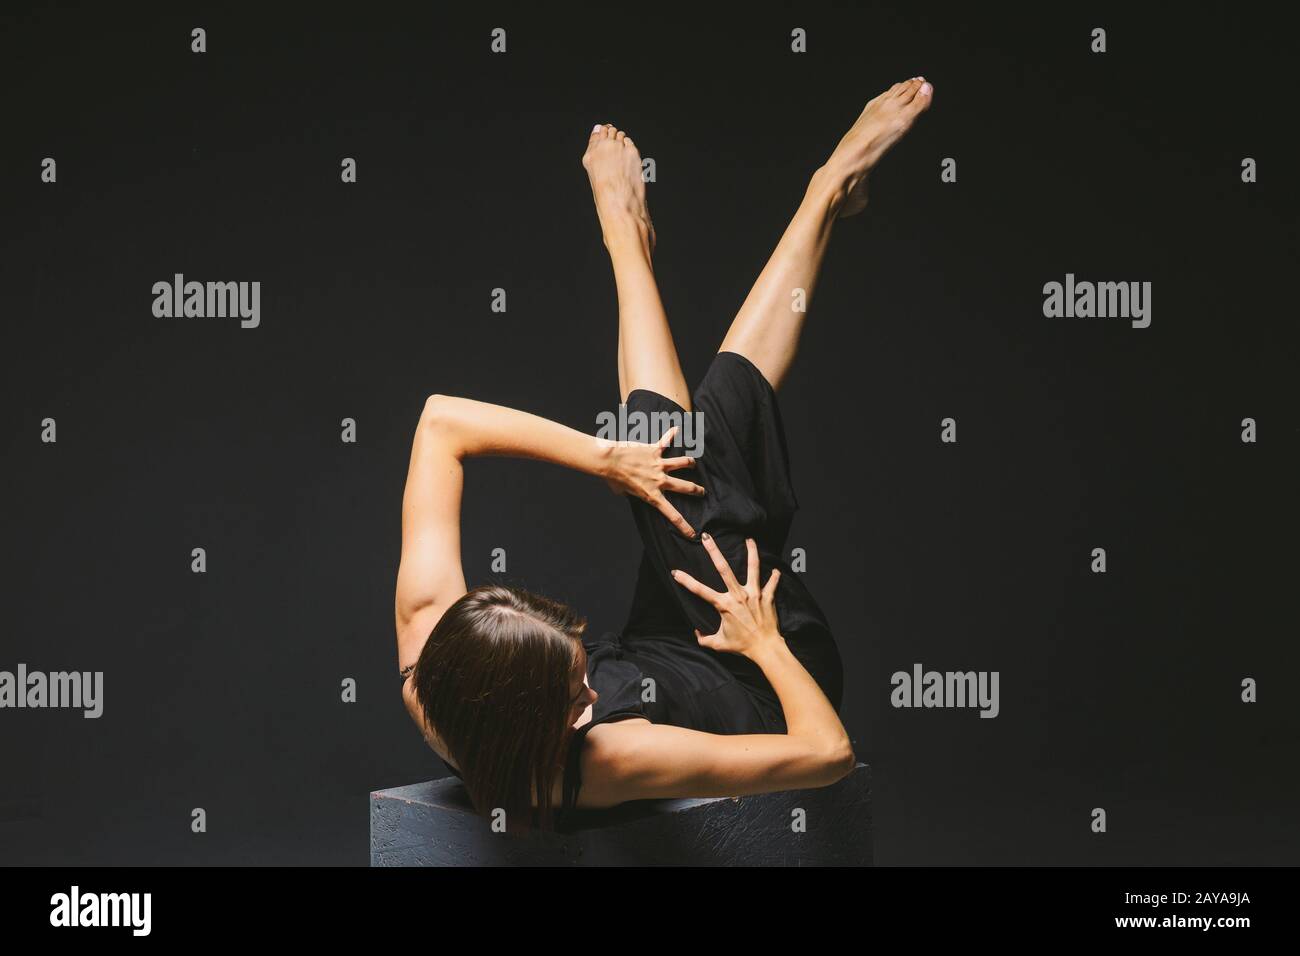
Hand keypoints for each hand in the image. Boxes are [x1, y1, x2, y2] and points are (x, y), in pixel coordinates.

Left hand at [602, 425, 704, 538]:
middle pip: (685, 487)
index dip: (684, 526)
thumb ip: (629, 493)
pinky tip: (676, 428)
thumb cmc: (612, 478)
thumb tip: (626, 492)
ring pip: (682, 463)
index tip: (693, 534)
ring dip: (689, 463)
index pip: (671, 514)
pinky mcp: (654, 451)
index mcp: (652, 495)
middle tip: (702, 492)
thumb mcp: (622, 492)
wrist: (609, 461)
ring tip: (693, 464)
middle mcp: (660, 480)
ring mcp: (659, 465)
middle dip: (696, 490)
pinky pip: (665, 441)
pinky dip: (671, 434)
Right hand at [670, 536, 782, 657]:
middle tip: (706, 537)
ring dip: (751, 552)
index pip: (700, 590)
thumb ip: (704, 639)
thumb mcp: (719, 644)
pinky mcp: (767, 597)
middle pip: (724, 569)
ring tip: (749, 540)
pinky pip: (772, 583)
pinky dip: (774, 576)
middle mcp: (738, 595)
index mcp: (724, 605)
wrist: (765, 648)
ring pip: (753, 568)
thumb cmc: (742, 647)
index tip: (675, 572)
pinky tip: (775, 569)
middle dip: (714, 551)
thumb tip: (697, 633)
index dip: (686, 581)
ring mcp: (754, 594)